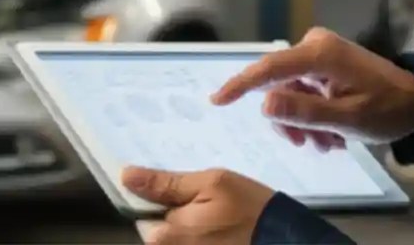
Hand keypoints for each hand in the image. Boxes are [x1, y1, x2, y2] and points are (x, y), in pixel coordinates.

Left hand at [122, 166, 274, 244]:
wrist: (287, 240)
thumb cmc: (250, 209)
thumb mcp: (212, 184)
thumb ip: (167, 183)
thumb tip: (126, 176)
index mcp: (165, 236)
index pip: (140, 213)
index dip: (156, 196)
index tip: (177, 186)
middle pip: (157, 228)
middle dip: (174, 212)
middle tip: (203, 198)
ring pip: (176, 236)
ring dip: (190, 220)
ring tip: (215, 211)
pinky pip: (192, 241)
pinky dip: (202, 233)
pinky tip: (221, 224)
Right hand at [212, 28, 413, 145]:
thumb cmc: (387, 109)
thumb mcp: (347, 119)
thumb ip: (305, 112)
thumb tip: (265, 104)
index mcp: (319, 54)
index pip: (269, 68)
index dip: (240, 84)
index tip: (218, 101)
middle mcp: (315, 46)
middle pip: (278, 85)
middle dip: (289, 119)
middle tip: (310, 144)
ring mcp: (319, 54)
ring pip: (289, 93)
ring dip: (303, 122)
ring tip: (329, 142)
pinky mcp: (324, 63)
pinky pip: (302, 91)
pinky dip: (311, 114)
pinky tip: (331, 131)